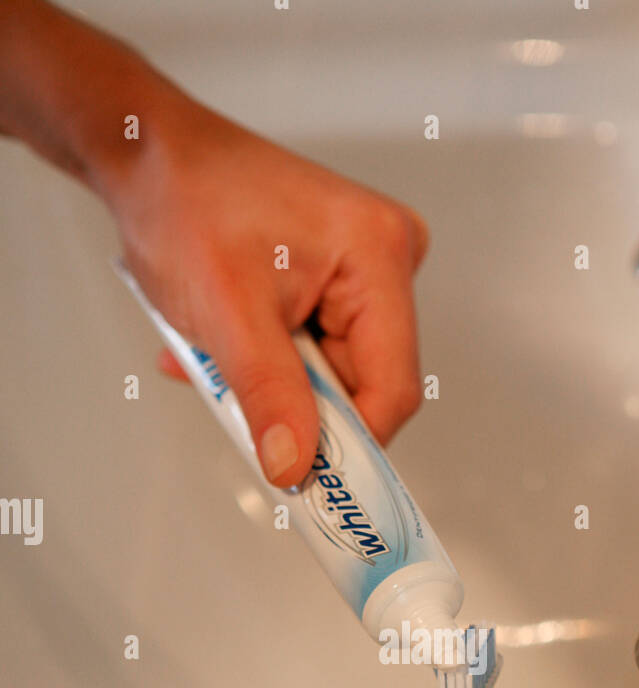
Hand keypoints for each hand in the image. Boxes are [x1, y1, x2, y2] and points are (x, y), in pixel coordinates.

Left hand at [105, 93, 428, 485]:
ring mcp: (363, 272)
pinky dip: (268, 365)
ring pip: (333, 377)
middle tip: (235, 396)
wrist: (149, 157)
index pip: (392, 388)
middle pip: (364, 386)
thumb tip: (296, 469)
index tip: (303, 482)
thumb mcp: (227, 313)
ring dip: (273, 386)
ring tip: (217, 354)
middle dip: (296, 406)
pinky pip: (315, 355)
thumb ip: (270, 396)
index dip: (349, 444)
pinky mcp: (338, 283)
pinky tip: (225, 342)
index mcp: (379, 255)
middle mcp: (386, 262)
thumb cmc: (184, 203)